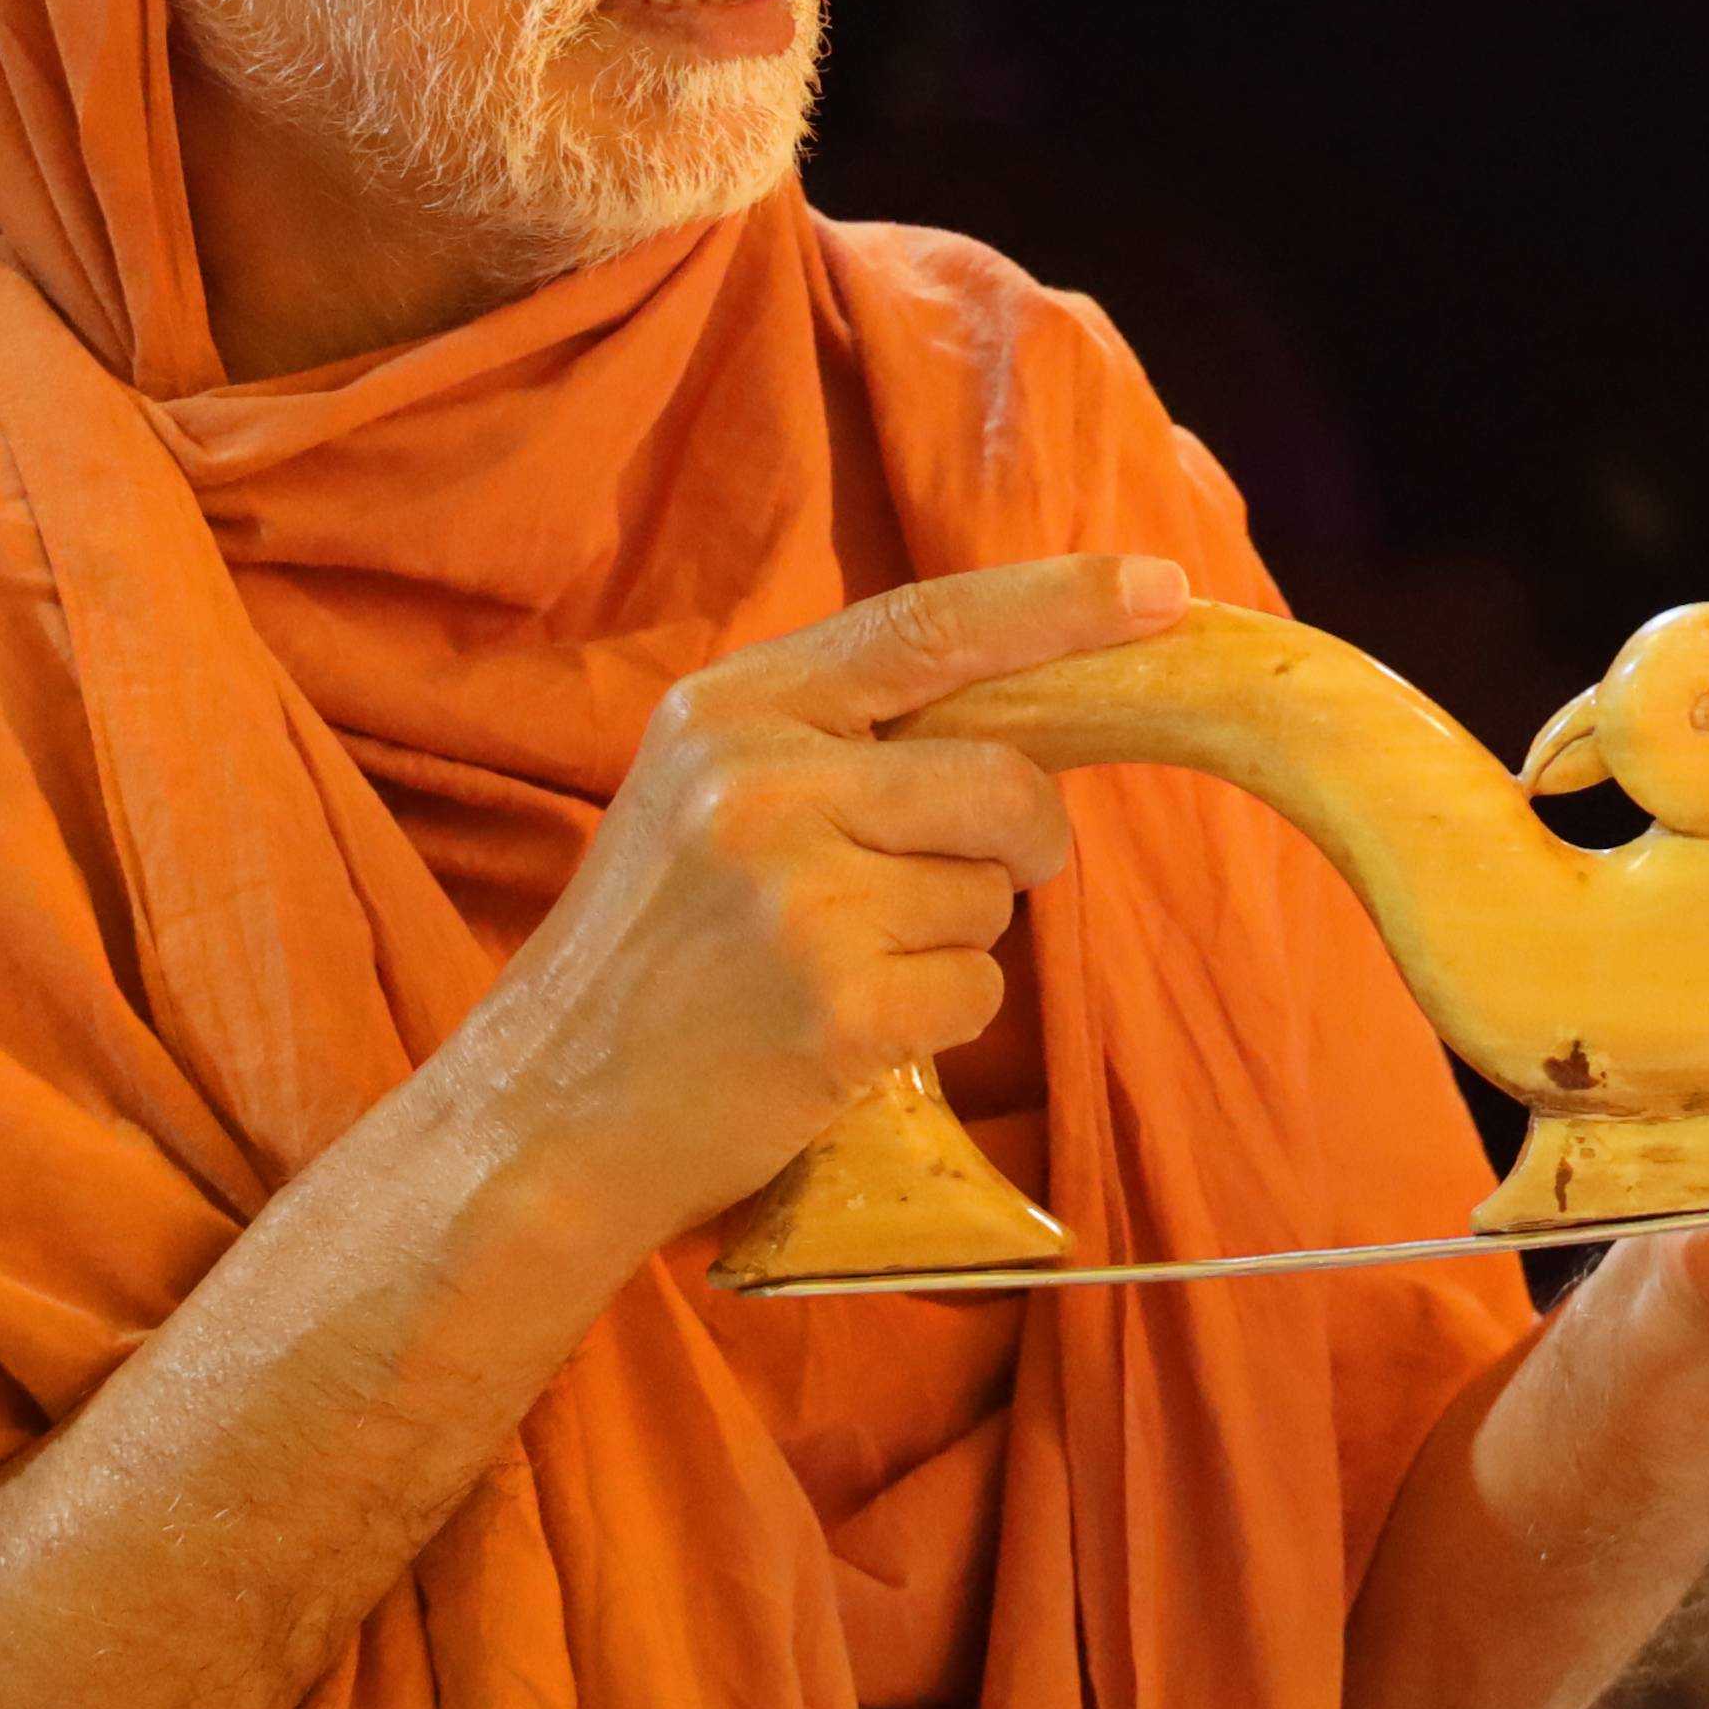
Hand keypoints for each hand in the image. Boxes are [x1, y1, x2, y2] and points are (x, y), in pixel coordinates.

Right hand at [464, 550, 1182, 1236]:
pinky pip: (978, 990)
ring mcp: (798, 895)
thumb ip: (842, 739)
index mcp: (733, 710)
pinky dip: (936, 1019)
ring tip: (836, 967)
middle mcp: (762, 783)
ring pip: (996, 893)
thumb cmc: (656, 953)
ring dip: (951, 939)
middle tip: (928, 891)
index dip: (1058, 606)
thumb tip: (1028, 712)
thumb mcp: (710, 796)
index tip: (1163, 592)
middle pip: (1005, 777)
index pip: (927, 629)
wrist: (545, 1117)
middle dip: (1016, 839)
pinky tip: (841, 1033)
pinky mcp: (836, 1003)